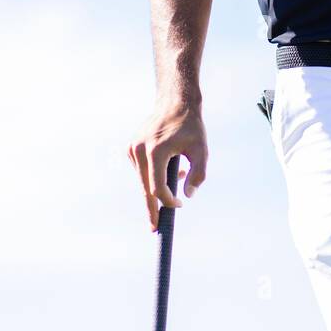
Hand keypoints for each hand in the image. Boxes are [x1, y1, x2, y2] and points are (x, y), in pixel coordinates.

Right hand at [127, 101, 207, 232]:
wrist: (176, 103)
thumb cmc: (191, 127)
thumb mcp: (201, 150)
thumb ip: (197, 175)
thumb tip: (187, 196)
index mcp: (155, 151)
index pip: (157, 187)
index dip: (167, 201)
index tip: (178, 207)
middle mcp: (139, 150)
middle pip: (145, 188)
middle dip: (153, 206)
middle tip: (155, 227)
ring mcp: (132, 149)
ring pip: (142, 180)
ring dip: (157, 186)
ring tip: (179, 172)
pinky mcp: (130, 148)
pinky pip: (141, 171)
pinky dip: (152, 175)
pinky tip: (170, 165)